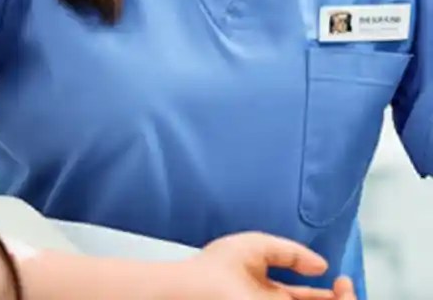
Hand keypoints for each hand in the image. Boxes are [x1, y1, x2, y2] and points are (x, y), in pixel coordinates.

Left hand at [175, 232, 356, 299]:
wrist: (195, 290)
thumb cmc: (216, 267)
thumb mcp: (258, 247)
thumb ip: (291, 252)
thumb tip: (322, 266)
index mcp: (269, 294)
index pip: (309, 299)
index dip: (333, 293)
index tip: (342, 280)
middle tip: (346, 287)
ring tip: (346, 293)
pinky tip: (338, 298)